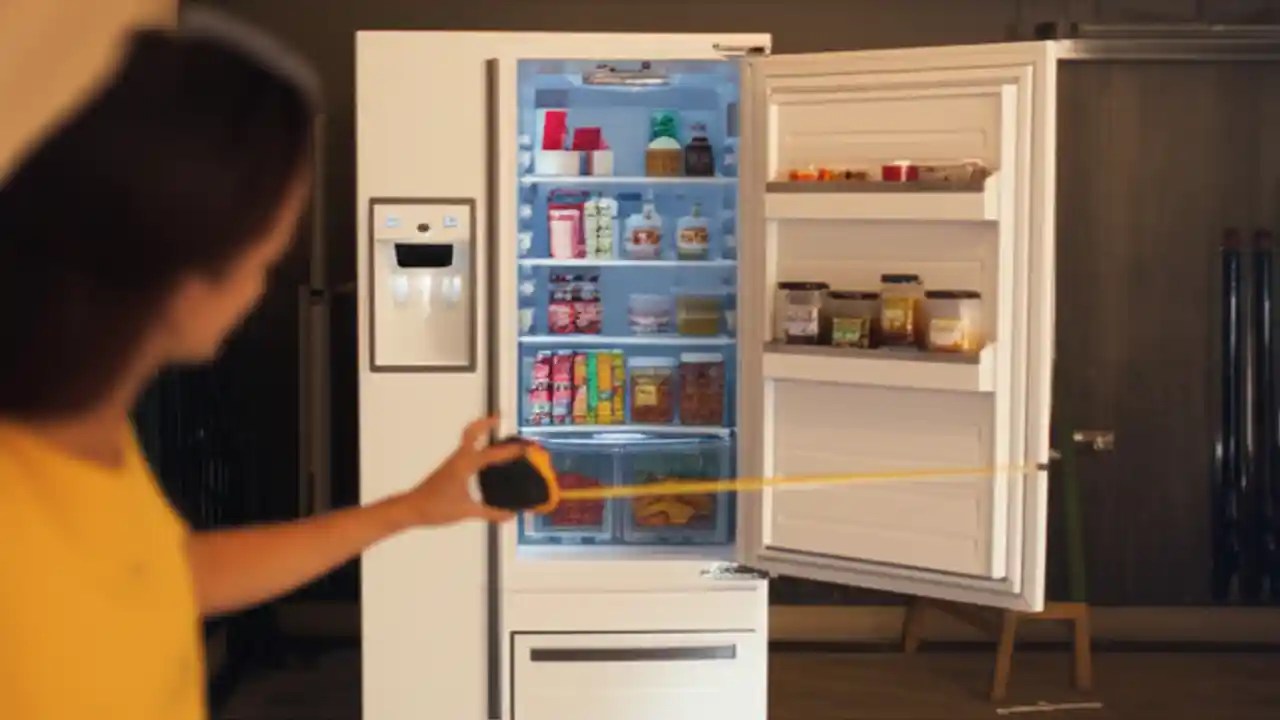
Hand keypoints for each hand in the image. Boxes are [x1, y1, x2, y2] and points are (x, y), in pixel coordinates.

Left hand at [395, 417, 526, 526]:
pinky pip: (467, 450)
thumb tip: (510, 515)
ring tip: (497, 435)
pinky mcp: (450, 468)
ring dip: (482, 433)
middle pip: (472, 432)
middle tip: (501, 419)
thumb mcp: (466, 511)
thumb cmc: (437, 508)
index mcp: (465, 465)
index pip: (491, 454)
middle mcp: (459, 459)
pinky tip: (485, 459)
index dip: (509, 451)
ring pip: (468, 440)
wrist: (412, 508)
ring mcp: (453, 462)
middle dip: (486, 423)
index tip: (524, 447)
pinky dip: (478, 447)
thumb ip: (490, 513)